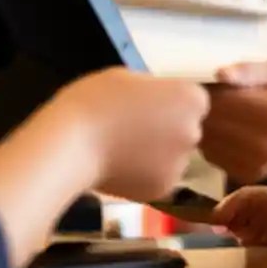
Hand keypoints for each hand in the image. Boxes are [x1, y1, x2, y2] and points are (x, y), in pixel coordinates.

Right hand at [51, 67, 209, 201]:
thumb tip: (153, 100)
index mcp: (190, 99)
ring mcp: (181, 164)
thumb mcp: (127, 78)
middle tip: (134, 128)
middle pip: (187, 130)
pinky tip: (119, 167)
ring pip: (173, 157)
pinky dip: (144, 175)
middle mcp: (194, 132)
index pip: (194, 101)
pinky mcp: (164, 189)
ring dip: (156, 154)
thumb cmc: (96, 100)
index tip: (148, 106)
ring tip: (122, 150)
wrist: (72, 143)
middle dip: (168, 130)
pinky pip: (158, 178)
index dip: (171, 103)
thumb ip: (151, 90)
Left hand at [200, 59, 266, 182]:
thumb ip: (252, 71)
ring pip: (208, 142)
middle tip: (211, 93)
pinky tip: (226, 128)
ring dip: (206, 125)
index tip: (210, 80)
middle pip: (211, 124)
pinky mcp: (249, 175)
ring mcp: (256, 163)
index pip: (220, 101)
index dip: (208, 89)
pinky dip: (212, 141)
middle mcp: (264, 143)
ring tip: (219, 110)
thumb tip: (219, 74)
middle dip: (204, 108)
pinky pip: (214, 156)